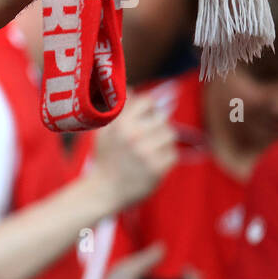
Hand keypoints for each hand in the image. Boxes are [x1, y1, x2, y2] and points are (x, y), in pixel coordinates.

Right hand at [87, 91, 177, 211]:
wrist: (104, 190)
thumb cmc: (106, 157)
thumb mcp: (105, 131)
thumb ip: (119, 110)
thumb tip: (132, 88)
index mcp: (120, 124)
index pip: (148, 102)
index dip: (149, 109)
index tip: (145, 118)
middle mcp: (133, 136)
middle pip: (163, 120)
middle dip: (157, 128)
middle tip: (146, 139)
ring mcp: (145, 153)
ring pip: (170, 136)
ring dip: (162, 143)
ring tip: (148, 152)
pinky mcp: (156, 169)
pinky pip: (172, 155)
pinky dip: (165, 159)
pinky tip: (151, 164)